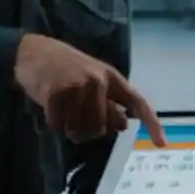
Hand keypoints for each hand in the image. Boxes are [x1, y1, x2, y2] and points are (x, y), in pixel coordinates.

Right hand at [14, 33, 165, 145]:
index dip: (151, 123)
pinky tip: (49, 104)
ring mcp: (78, 87)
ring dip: (67, 127)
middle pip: (100, 129)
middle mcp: (98, 82)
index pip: (137, 102)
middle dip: (85, 130)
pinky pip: (58, 126)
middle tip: (73, 114)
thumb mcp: (92, 78)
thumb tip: (123, 125)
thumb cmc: (64, 66)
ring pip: (79, 131)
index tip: (162, 143)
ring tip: (61, 107)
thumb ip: (108, 100)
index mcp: (111, 77)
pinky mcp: (57, 93)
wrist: (32, 50)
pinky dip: (52, 122)